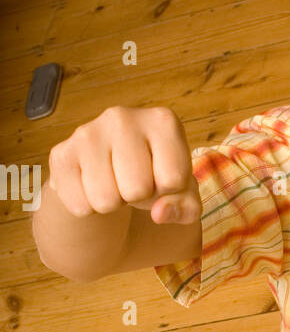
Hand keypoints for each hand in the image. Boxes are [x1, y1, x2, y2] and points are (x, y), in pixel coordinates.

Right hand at [47, 106, 201, 226]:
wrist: (109, 166)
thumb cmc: (155, 175)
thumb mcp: (182, 192)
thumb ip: (186, 208)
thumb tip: (159, 213)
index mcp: (162, 121)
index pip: (173, 180)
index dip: (168, 191)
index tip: (161, 176)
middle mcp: (123, 118)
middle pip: (137, 190)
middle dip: (139, 197)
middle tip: (134, 181)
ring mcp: (88, 132)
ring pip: (106, 201)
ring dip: (113, 204)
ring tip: (115, 182)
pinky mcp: (61, 153)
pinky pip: (80, 206)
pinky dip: (89, 208)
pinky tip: (93, 185)